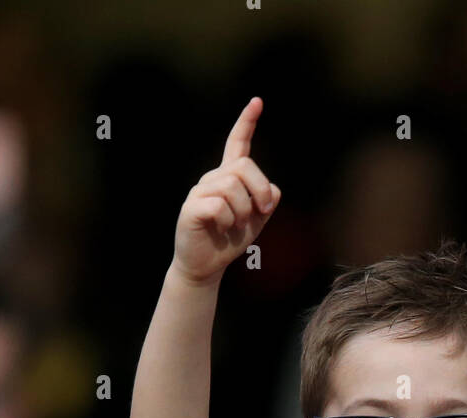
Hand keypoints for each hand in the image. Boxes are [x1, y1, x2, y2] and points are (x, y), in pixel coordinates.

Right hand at [172, 96, 280, 286]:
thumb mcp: (256, 221)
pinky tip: (222, 228)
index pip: (237, 145)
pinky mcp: (191, 208)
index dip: (246, 123)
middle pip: (244, 166)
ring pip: (233, 187)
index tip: (257, 102)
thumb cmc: (229, 241)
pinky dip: (228, 220)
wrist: (205, 265)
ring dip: (244, 211)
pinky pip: (219, 205)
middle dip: (260, 189)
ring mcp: (200, 191)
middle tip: (263, 210)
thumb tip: (274, 189)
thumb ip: (266, 202)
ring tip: (237, 225)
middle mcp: (213, 179)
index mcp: (228, 178)